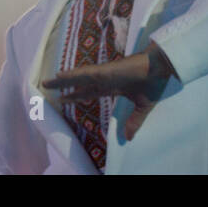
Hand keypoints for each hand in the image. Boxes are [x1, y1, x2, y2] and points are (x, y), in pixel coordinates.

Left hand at [40, 43, 174, 140]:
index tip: (64, 98)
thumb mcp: (142, 107)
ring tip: (47, 82)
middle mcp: (104, 79)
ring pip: (78, 77)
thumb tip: (128, 137)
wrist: (161, 68)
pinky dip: (72, 74)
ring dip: (63, 80)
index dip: (76, 95)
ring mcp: (104, 74)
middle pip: (79, 83)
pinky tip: (60, 76)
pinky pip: (85, 73)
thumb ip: (134, 121)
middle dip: (64, 86)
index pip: (89, 91)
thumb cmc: (153, 82)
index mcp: (112, 86)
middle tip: (48, 87)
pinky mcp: (105, 70)